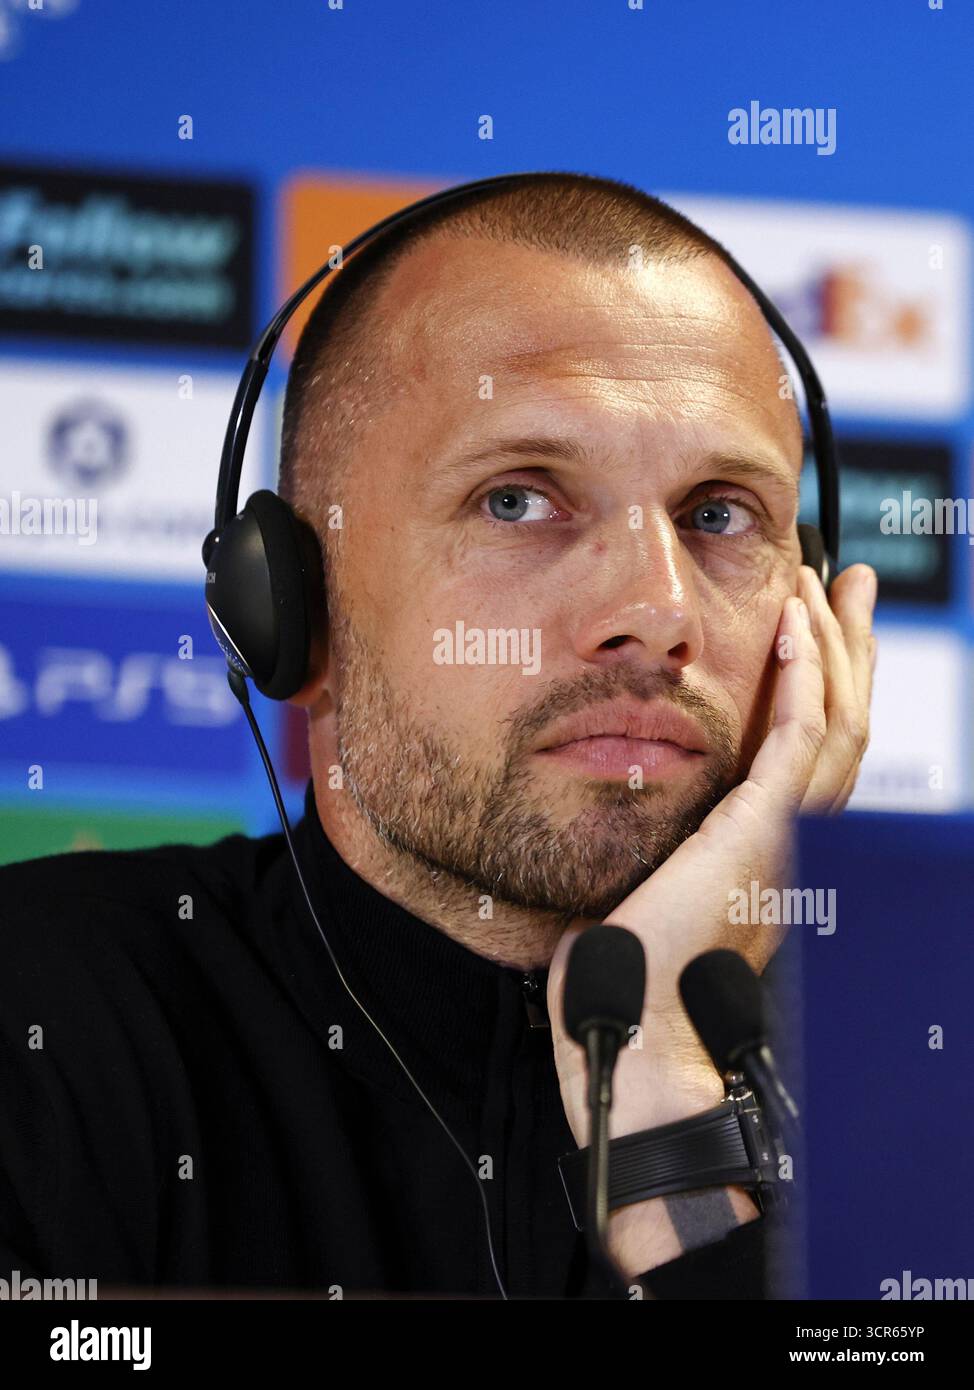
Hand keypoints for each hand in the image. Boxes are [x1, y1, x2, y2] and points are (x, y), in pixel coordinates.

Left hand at [547, 563, 876, 1272]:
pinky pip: (799, 738)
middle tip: (849, 584)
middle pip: (845, 721)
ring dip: (830, 645)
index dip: (826, 680)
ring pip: (836, 720)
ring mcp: (786, 834)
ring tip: (821, 585)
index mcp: (770, 847)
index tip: (813, 624)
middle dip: (850, 647)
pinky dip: (801, 678)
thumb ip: (662, 841)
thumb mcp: (650, 885)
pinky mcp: (763, 829)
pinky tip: (789, 628)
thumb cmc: (627, 973)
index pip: (818, 746)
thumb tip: (632, 804)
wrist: (633, 1024)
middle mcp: (792, 837)